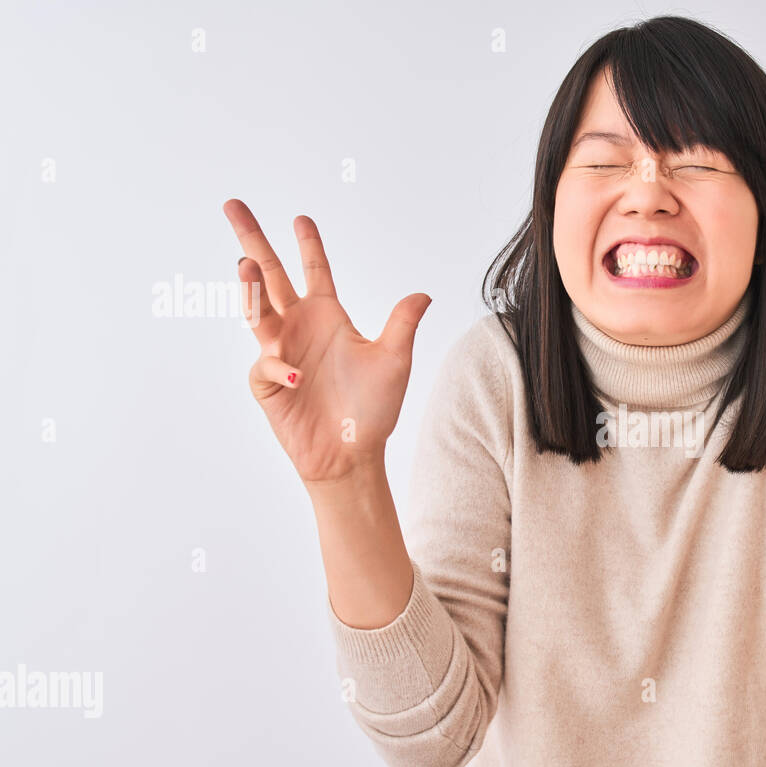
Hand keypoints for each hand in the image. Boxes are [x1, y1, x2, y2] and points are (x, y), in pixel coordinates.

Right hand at [222, 199, 431, 485]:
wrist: (351, 454)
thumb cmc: (374, 410)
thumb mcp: (395, 362)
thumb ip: (403, 325)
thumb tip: (423, 294)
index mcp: (328, 317)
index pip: (315, 272)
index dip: (308, 245)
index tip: (300, 218)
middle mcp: (299, 328)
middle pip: (270, 276)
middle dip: (252, 240)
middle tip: (233, 204)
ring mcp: (279, 352)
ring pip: (256, 310)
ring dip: (249, 287)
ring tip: (244, 263)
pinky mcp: (266, 381)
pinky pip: (267, 364)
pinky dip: (280, 366)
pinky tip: (299, 378)